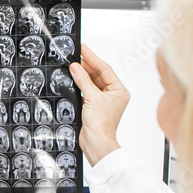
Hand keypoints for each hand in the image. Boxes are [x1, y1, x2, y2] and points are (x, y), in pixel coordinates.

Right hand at [69, 44, 131, 165]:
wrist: (97, 143)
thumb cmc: (102, 125)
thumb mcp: (92, 98)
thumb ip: (83, 80)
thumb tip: (76, 67)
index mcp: (120, 91)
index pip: (105, 69)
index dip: (93, 58)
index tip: (84, 48)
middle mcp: (113, 95)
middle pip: (99, 75)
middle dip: (87, 65)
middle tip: (76, 54)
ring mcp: (103, 101)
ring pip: (92, 82)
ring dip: (82, 74)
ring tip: (72, 64)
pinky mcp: (94, 107)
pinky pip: (86, 91)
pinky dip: (79, 85)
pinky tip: (72, 78)